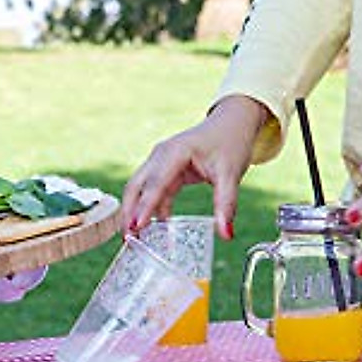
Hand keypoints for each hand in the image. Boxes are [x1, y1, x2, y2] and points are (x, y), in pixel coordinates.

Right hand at [122, 95, 269, 239]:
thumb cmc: (230, 142)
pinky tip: (154, 228)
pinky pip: (153, 191)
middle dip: (129, 212)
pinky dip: (151, 209)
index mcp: (176, 151)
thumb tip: (226, 235)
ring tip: (134, 238)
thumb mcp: (231, 174)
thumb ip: (226, 205)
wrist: (233, 122)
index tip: (136, 227)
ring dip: (135, 212)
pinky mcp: (165, 169)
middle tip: (128, 238)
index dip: (145, 206)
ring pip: (140, 189)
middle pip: (137, 185)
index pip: (156, 183)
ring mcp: (160, 161)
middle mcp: (161, 155)